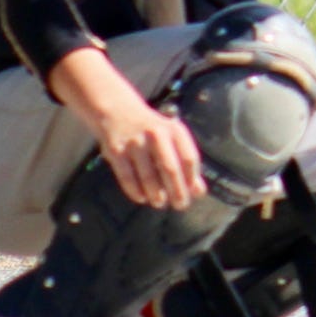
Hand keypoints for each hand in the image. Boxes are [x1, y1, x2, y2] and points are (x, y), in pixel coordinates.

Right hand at [71, 65, 203, 210]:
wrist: (118, 111)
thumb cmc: (151, 131)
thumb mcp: (172, 139)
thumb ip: (186, 163)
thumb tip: (199, 192)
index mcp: (174, 130)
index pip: (189, 158)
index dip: (192, 179)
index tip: (193, 194)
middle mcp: (155, 134)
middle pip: (170, 169)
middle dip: (177, 191)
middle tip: (180, 205)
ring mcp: (135, 142)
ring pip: (148, 176)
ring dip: (156, 194)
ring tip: (160, 202)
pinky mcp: (116, 151)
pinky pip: (127, 177)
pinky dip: (135, 191)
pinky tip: (141, 198)